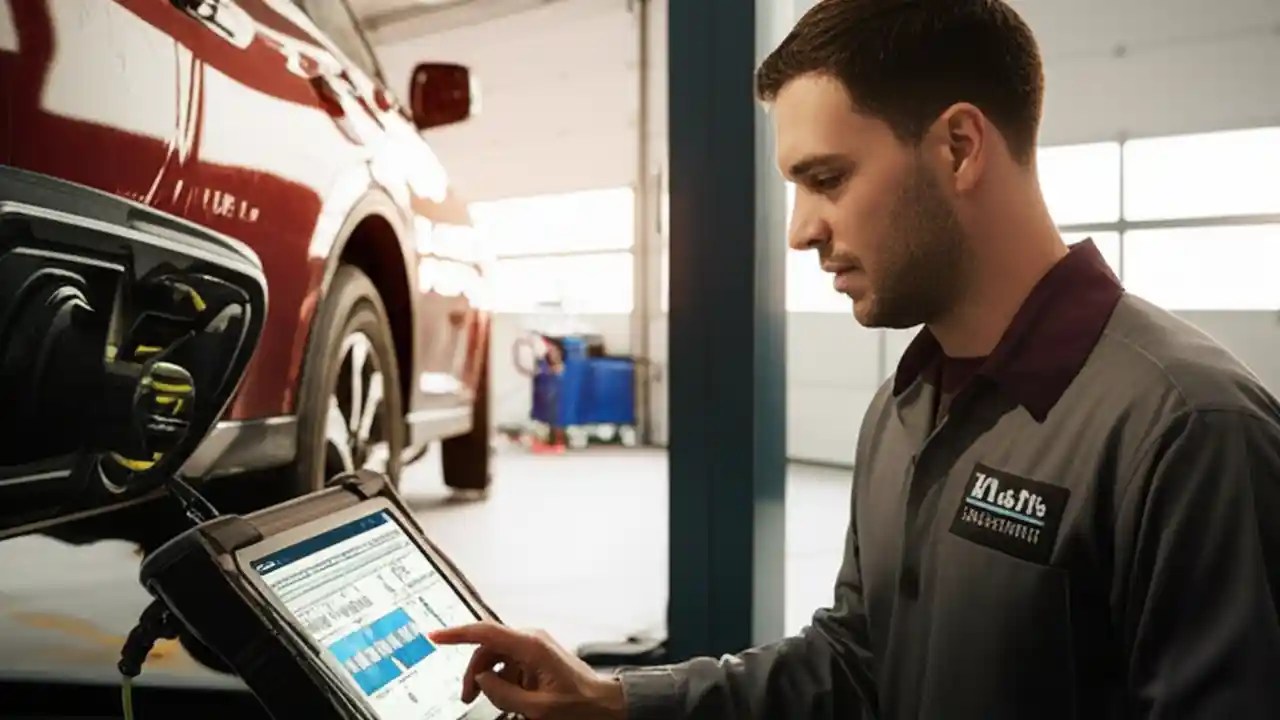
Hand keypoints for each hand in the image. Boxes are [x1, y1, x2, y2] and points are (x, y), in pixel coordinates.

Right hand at [429, 621, 626, 719]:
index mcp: (531, 646)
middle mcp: (531, 640)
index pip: (485, 632)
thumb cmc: (579, 705)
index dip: (456, 633)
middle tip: (467, 697)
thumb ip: (503, 692)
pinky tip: (508, 697)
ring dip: (487, 678)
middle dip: (473, 672)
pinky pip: (509, 664)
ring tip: (486, 700)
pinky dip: (502, 679)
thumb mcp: (536, 707)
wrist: (604, 705)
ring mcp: (535, 647)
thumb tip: (481, 679)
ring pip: (496, 657)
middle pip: (487, 648)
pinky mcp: (537, 656)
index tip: (435, 636)